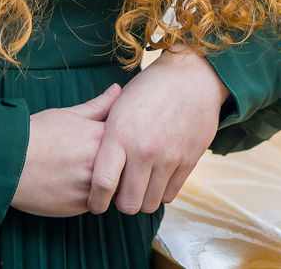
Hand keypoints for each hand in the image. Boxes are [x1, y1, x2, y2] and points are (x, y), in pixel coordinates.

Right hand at [11, 83, 121, 216]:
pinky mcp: (79, 206)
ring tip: (86, 173)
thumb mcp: (69, 114)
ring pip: (113, 189)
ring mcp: (91, 187)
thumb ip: (98, 106)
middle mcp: (100, 164)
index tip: (120, 140)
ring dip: (108, 183)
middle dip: (122, 165)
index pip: (131, 140)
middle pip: (126, 168)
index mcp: (101, 138)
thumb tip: (119, 89)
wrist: (6, 162)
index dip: (126, 141)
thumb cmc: (36, 134)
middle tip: (106, 160)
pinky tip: (74, 184)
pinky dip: (90, 195)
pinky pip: (95, 203)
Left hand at [87, 47, 227, 214]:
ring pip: (150, 204)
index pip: (103, 184)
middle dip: (120, 203)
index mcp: (120, 134)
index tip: (95, 203)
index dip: (96, 201)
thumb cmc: (149, 89)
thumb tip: (90, 167)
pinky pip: (170, 194)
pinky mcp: (189, 161)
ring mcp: (169, 157)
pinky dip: (161, 192)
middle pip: (128, 203)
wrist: (190, 76)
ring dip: (142, 199)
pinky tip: (156, 179)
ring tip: (138, 186)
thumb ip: (104, 139)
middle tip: (119, 194)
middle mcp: (144, 149)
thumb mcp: (118, 107)